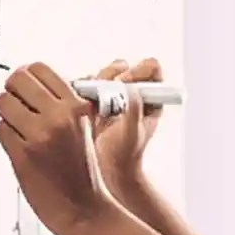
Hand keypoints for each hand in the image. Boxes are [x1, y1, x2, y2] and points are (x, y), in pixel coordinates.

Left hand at [0, 62, 113, 233]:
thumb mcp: (85, 129)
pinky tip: (20, 146)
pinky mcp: (23, 153)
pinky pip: (0, 128)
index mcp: (78, 107)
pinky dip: (6, 135)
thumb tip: (32, 85)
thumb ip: (64, 105)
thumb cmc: (83, 173)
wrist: (84, 209)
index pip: (40, 69)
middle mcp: (59, 117)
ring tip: (20, 127)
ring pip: (4, 102)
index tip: (25, 84)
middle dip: (12, 90)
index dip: (27, 74)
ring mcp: (40, 134)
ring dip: (7, 113)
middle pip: (17, 79)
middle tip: (16, 101)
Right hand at [88, 57, 163, 194]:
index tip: (125, 84)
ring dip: (96, 81)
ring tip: (93, 101)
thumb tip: (130, 87)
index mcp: (151, 97)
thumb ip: (134, 110)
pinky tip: (82, 101)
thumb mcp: (132, 133)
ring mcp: (115, 95)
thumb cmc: (126, 154)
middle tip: (105, 91)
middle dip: (111, 74)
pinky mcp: (98, 100)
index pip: (151, 68)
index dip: (138, 71)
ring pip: (105, 73)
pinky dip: (83, 87)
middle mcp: (134, 93)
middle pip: (124, 66)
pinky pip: (89, 83)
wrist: (109, 168)